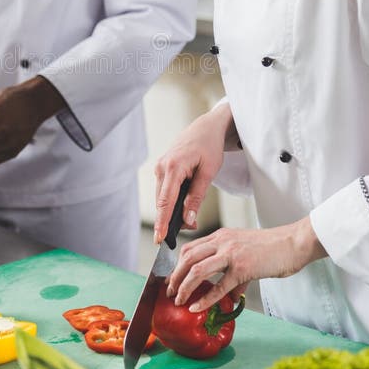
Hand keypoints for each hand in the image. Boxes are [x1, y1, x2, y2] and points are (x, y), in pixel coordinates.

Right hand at [153, 103, 234, 243]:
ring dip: (172, 211)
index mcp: (173, 167)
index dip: (162, 223)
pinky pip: (165, 190)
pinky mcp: (162, 169)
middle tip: (187, 231)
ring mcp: (160, 168)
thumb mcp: (208, 172)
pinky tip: (183, 207)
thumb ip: (196, 197)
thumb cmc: (209, 146)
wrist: (205, 128)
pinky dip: (172, 201)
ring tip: (189, 220)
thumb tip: (188, 219)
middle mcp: (162, 167)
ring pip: (163, 198)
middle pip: (162, 202)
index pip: (165, 202)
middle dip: (170, 220)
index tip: (160, 239)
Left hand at [166, 216, 327, 309]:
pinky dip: (205, 299)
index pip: (190, 247)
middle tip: (170, 291)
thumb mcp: (246, 251)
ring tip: (179, 300)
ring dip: (184, 286)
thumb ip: (234, 270)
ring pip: (197, 270)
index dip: (177, 264)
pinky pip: (219, 286)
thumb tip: (230, 293)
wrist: (293, 243)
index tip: (172, 278)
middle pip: (188, 258)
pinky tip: (196, 307)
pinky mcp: (242, 268)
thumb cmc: (273, 247)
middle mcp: (222, 242)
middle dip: (175, 276)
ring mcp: (231, 254)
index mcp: (221, 236)